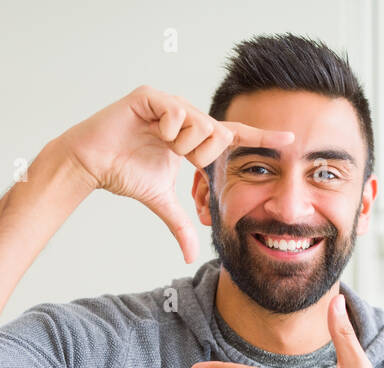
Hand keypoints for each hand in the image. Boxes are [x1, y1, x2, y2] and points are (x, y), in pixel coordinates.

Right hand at [56, 85, 294, 263]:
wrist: (92, 164)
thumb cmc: (124, 173)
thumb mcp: (161, 201)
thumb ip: (180, 223)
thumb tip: (188, 255)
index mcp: (191, 136)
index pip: (232, 136)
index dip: (261, 137)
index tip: (291, 139)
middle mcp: (185, 115)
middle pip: (218, 132)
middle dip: (201, 154)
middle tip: (179, 158)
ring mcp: (169, 103)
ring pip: (200, 123)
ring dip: (182, 143)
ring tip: (161, 145)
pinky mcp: (151, 96)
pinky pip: (176, 112)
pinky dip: (167, 129)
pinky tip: (152, 133)